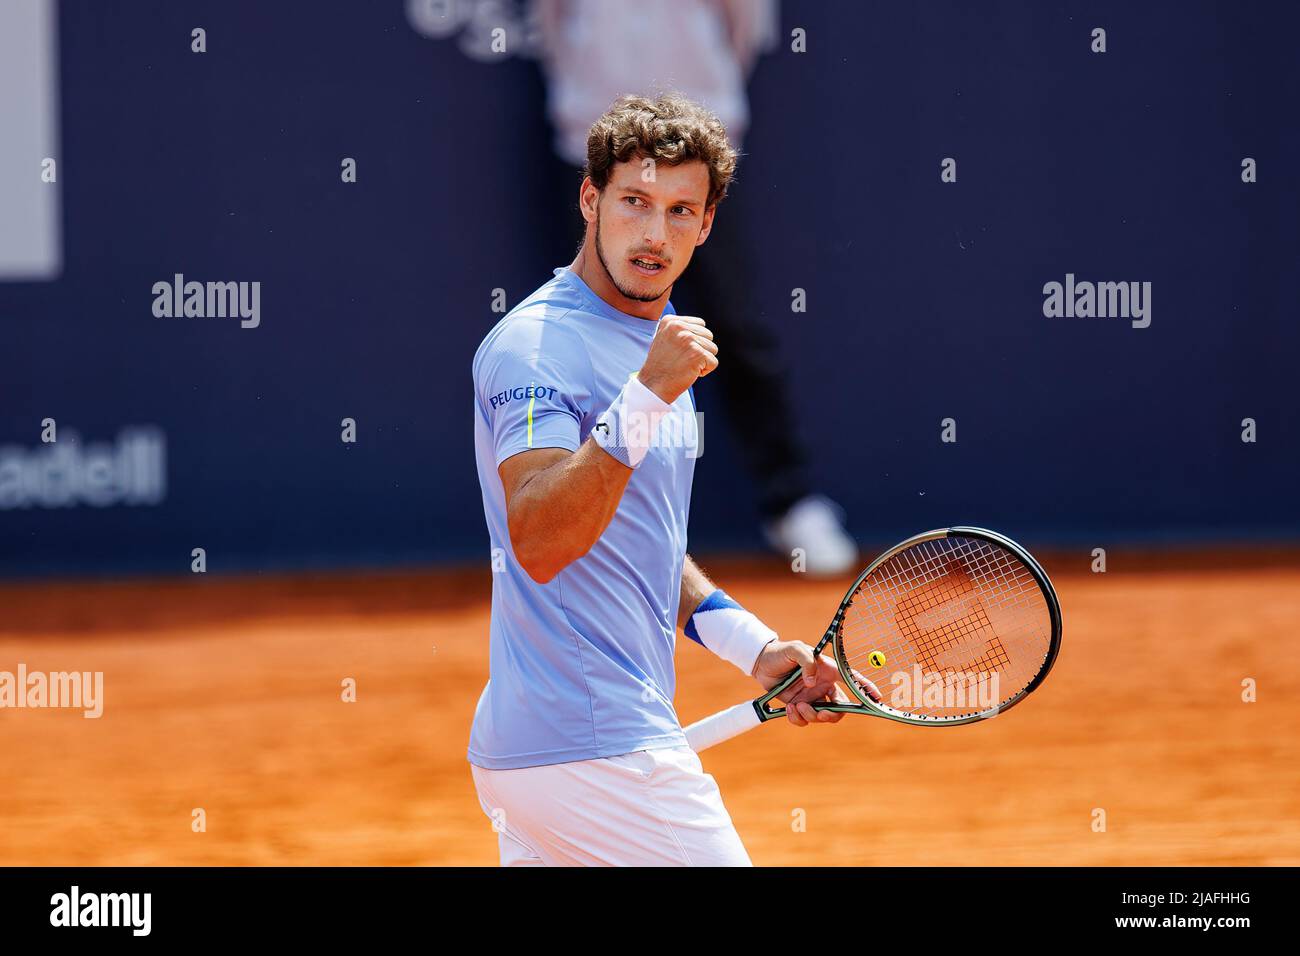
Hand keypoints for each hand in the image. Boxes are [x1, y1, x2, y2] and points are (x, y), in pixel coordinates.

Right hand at [637, 315, 717, 403]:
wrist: (653, 385)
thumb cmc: (660, 365)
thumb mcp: (665, 339)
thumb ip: (681, 330)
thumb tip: (701, 328)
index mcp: (670, 321)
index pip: (700, 324)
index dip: (696, 340)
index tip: (681, 351)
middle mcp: (679, 327)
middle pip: (709, 335)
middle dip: (701, 350)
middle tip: (683, 360)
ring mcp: (689, 340)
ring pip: (713, 348)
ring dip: (703, 360)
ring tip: (686, 365)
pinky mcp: (697, 354)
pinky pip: (713, 362)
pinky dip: (705, 371)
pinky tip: (689, 372)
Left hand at [751, 640, 881, 727]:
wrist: (761, 663)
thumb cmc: (782, 652)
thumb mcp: (796, 649)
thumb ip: (807, 662)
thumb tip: (813, 684)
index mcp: (828, 671)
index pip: (852, 679)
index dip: (866, 689)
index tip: (876, 698)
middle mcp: (823, 686)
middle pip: (841, 707)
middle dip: (834, 714)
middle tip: (822, 712)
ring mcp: (812, 698)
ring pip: (823, 717)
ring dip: (812, 716)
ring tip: (797, 706)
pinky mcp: (799, 706)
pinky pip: (805, 720)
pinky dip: (798, 719)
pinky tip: (790, 709)